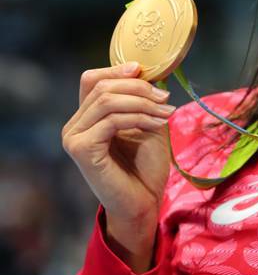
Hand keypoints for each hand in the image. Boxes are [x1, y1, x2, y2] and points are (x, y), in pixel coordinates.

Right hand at [61, 61, 174, 264]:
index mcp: (85, 119)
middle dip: (138, 88)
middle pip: (102, 87)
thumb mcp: (147, 125)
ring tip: (166, 112)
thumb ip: (142, 101)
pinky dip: (139, 117)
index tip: (145, 70)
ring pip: (107, 101)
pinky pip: (112, 120)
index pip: (92, 80)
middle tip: (165, 97)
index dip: (117, 70)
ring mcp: (74, 138)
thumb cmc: (144, 169)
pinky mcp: (82, 149)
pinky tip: (158, 123)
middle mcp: (73, 126)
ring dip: (142, 102)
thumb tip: (150, 71)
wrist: (143, 204)